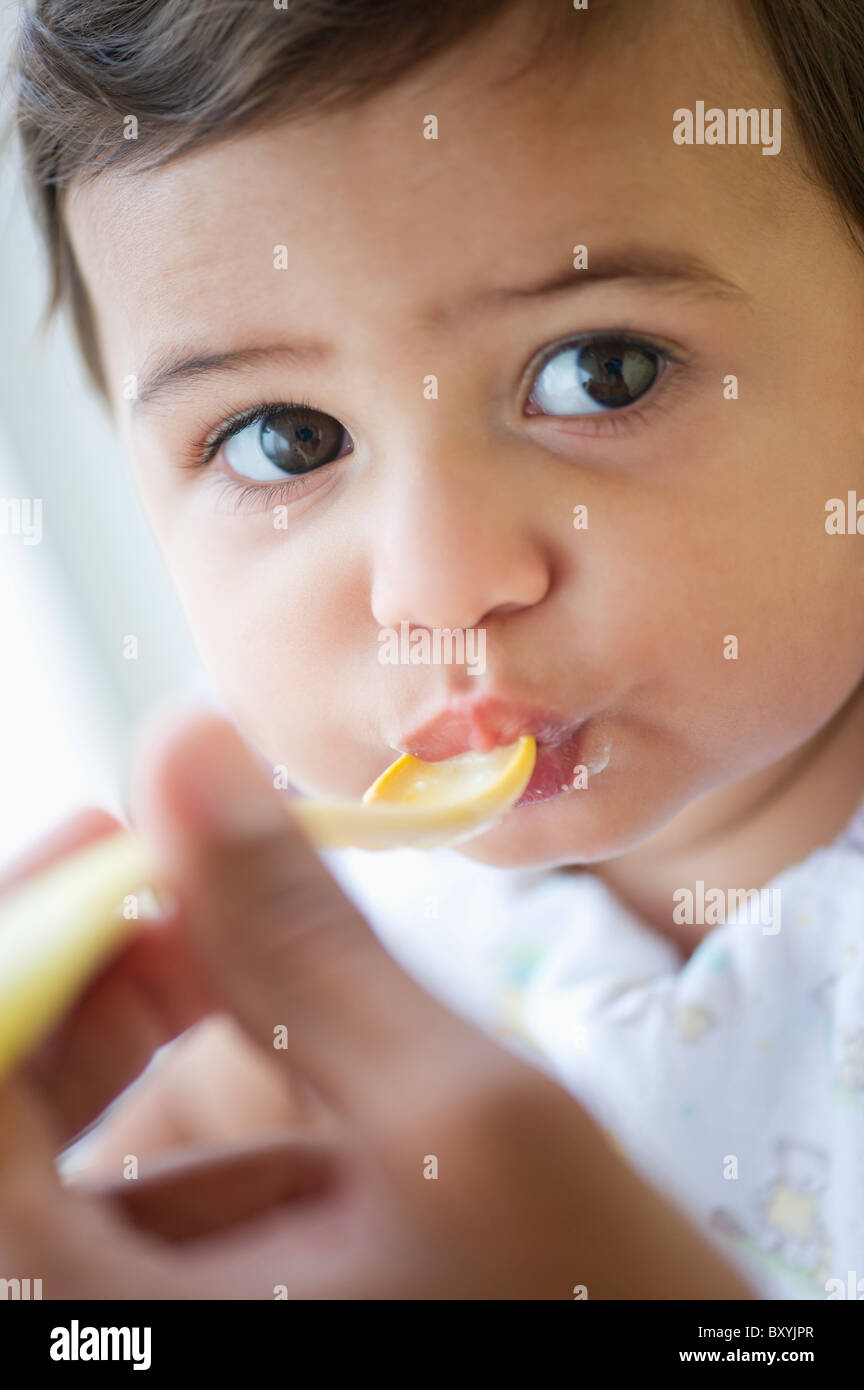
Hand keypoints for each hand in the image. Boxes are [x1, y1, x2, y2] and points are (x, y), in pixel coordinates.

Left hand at [0, 714, 754, 1297]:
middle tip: (179, 874)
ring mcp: (147, 1343)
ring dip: (143, 1047)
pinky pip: (132, 1222)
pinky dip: (192, 1128)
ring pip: (64, 1167)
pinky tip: (306, 1114)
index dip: (21, 948)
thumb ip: (300, 937)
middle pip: (7, 1122)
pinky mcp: (195, 1339)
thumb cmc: (593, 1324)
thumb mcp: (458, 1118)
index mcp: (106, 1330)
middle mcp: (94, 1340)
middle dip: (85, 981)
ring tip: (265, 980)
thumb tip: (183, 750)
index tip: (105, 834)